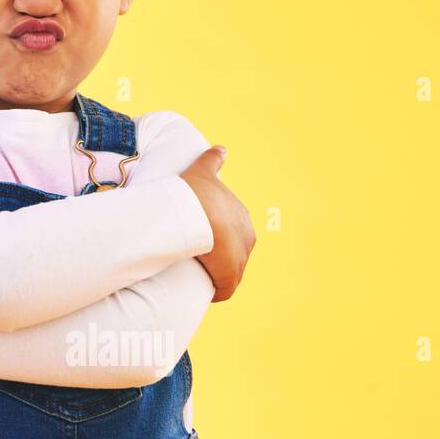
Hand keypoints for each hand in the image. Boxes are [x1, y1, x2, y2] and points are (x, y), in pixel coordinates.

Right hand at [179, 145, 256, 302]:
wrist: (198, 213)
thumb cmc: (196, 194)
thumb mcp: (203, 172)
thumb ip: (212, 160)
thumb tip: (221, 148)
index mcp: (241, 218)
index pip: (231, 232)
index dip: (215, 236)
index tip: (198, 237)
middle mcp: (246, 238)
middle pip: (232, 253)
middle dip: (218, 257)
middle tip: (192, 255)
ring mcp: (240, 259)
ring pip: (228, 272)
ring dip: (215, 275)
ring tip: (193, 274)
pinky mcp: (229, 276)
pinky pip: (223, 289)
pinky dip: (215, 291)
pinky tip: (201, 289)